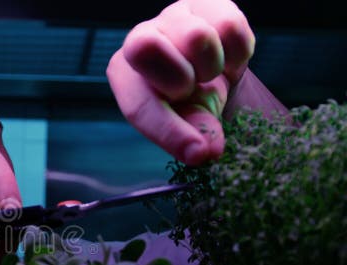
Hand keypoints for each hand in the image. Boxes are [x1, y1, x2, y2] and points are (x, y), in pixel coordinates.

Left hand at [107, 0, 254, 164]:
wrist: (216, 73)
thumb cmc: (190, 101)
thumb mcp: (186, 124)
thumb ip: (192, 137)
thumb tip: (206, 152)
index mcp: (124, 74)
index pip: (138, 103)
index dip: (170, 131)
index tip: (199, 152)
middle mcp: (140, 38)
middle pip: (145, 47)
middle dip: (181, 80)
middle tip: (192, 91)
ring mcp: (173, 16)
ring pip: (197, 37)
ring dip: (212, 67)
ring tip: (208, 74)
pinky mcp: (209, 3)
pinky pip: (231, 27)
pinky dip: (237, 52)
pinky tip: (225, 58)